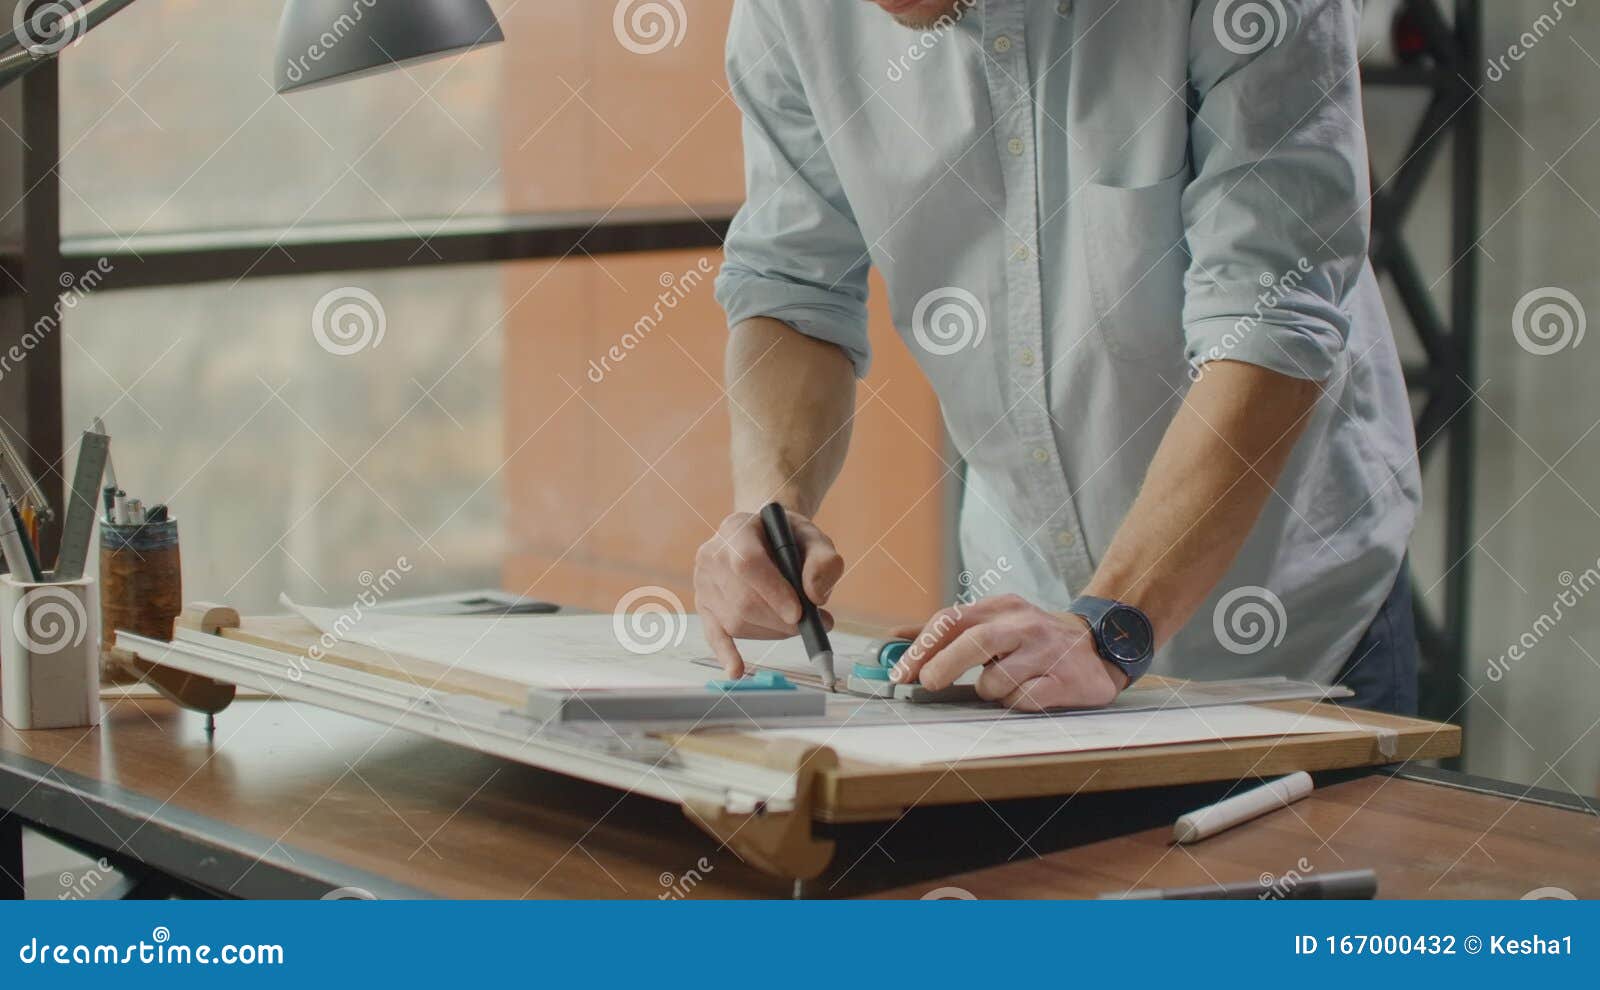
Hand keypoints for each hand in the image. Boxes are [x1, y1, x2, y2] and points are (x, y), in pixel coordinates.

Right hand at [693, 509, 843, 677]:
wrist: (764, 536)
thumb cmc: (788, 538)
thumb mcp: (812, 537)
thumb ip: (823, 560)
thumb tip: (815, 597)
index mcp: (736, 529)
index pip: (747, 563)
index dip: (772, 591)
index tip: (798, 612)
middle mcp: (712, 555)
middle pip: (742, 599)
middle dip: (780, 620)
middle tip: (812, 623)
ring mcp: (704, 583)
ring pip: (736, 620)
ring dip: (772, 631)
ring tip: (798, 625)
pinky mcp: (705, 606)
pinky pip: (713, 633)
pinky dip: (726, 653)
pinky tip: (736, 670)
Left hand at [889, 594, 1128, 710]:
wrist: (1099, 645)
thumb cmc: (1032, 638)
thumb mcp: (992, 622)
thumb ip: (945, 631)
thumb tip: (895, 637)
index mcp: (1001, 607)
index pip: (952, 620)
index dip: (922, 647)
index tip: (900, 673)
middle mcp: (1024, 624)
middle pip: (975, 641)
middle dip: (945, 666)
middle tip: (927, 684)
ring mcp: (1047, 651)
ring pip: (998, 680)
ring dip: (991, 690)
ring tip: (1005, 683)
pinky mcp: (1066, 680)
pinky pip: (1025, 699)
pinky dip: (1018, 701)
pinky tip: (1030, 691)